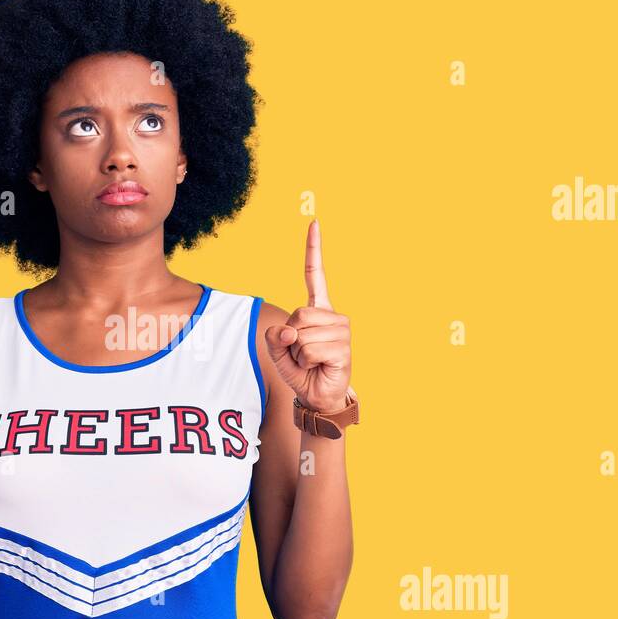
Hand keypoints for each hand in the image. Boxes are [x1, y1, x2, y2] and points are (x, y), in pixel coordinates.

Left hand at [264, 219, 353, 414]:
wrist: (317, 396)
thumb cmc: (300, 370)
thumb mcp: (278, 351)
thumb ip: (274, 337)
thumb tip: (289, 331)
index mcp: (317, 309)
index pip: (314, 275)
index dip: (313, 250)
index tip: (314, 223)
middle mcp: (333, 315)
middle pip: (297, 314)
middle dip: (290, 339)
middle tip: (302, 354)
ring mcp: (341, 330)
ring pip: (301, 334)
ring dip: (298, 354)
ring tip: (311, 361)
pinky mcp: (343, 348)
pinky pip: (309, 349)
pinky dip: (305, 362)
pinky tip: (318, 366)